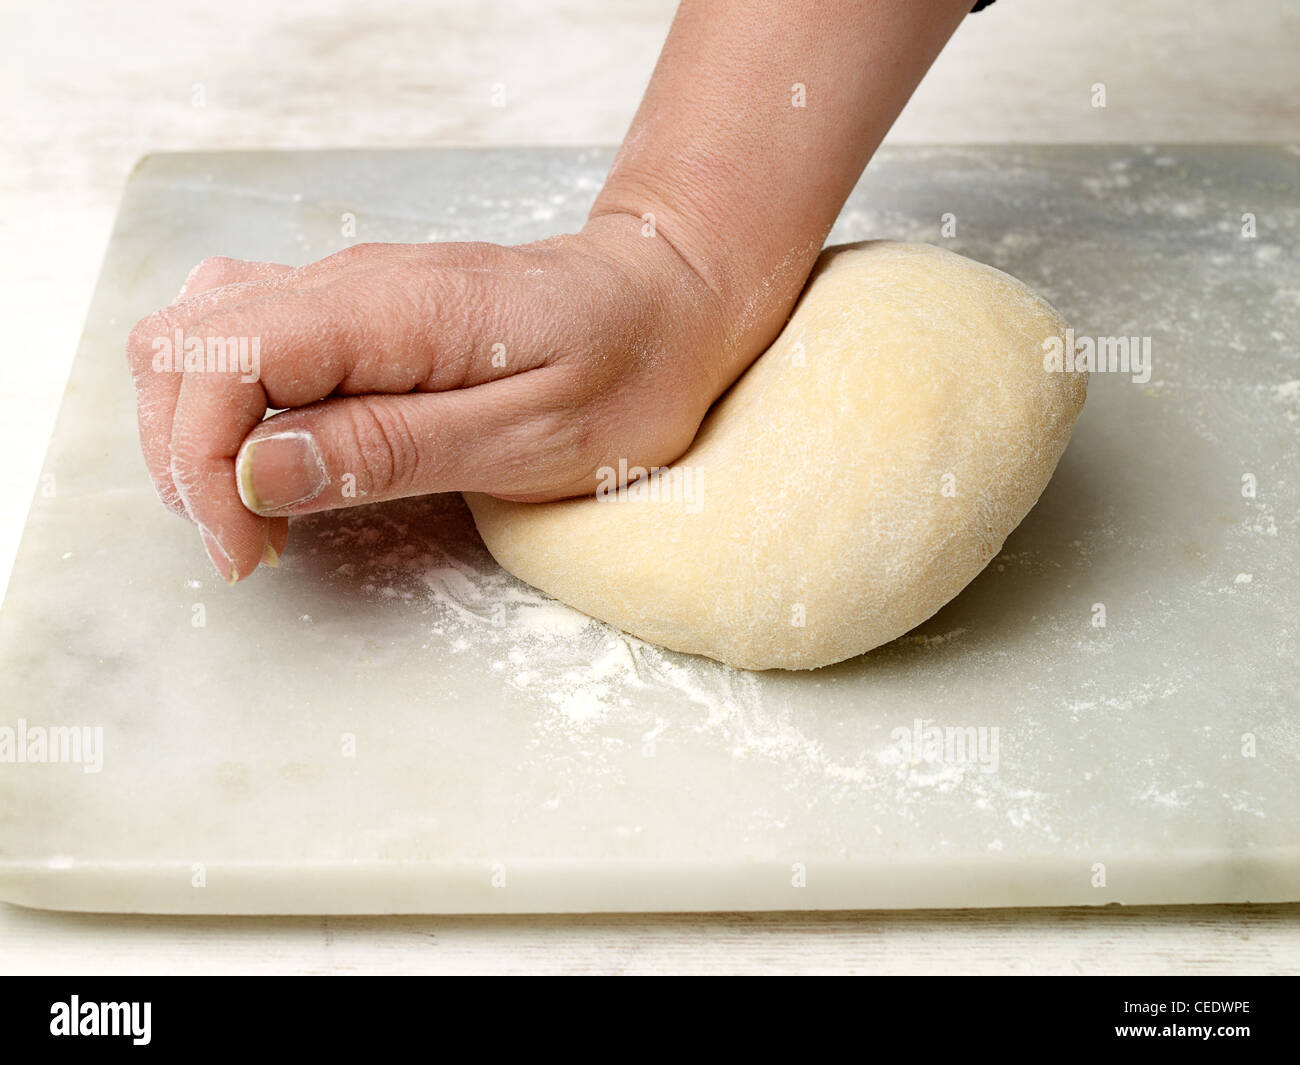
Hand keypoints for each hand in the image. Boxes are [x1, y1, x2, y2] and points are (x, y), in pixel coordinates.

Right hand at [126, 213, 733, 582]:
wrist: (666, 302)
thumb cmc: (623, 372)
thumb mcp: (527, 437)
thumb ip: (389, 447)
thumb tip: (257, 471)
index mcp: (389, 308)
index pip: (220, 356)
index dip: (202, 464)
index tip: (249, 551)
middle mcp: (346, 282)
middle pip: (179, 341)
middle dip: (184, 458)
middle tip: (251, 547)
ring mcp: (344, 289)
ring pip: (195, 334)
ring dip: (196, 433)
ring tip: (258, 514)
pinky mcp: (353, 311)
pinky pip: (246, 339)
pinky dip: (230, 409)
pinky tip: (281, 464)